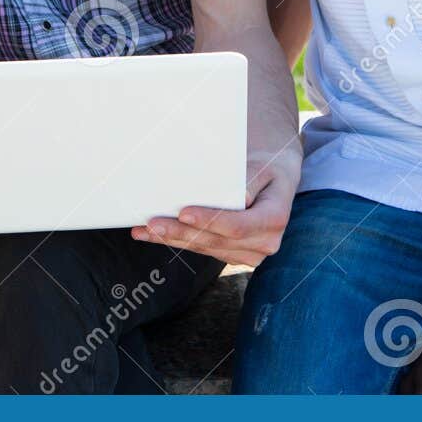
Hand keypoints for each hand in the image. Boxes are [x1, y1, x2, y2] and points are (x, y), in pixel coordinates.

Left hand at [132, 148, 299, 266]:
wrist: (277, 182)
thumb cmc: (268, 169)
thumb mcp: (265, 167)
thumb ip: (250, 181)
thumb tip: (234, 197)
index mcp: (274, 220)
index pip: (238, 225)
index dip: (209, 221)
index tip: (184, 212)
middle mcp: (264, 243)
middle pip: (216, 240)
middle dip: (181, 233)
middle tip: (153, 224)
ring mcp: (248, 253)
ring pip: (205, 248)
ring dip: (173, 239)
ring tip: (145, 229)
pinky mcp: (232, 254)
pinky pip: (202, 249)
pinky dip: (177, 240)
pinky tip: (153, 235)